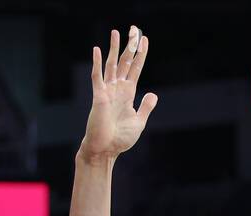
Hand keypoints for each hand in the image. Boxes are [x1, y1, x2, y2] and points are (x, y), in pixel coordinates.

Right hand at [81, 26, 156, 161]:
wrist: (105, 150)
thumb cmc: (120, 139)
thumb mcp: (139, 122)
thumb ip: (145, 107)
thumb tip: (153, 94)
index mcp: (128, 94)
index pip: (135, 69)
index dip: (141, 54)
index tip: (144, 40)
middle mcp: (117, 89)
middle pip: (125, 62)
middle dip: (130, 46)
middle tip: (134, 29)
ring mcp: (108, 91)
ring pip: (112, 65)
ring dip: (114, 48)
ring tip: (116, 32)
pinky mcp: (99, 96)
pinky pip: (97, 76)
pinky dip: (97, 63)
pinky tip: (97, 50)